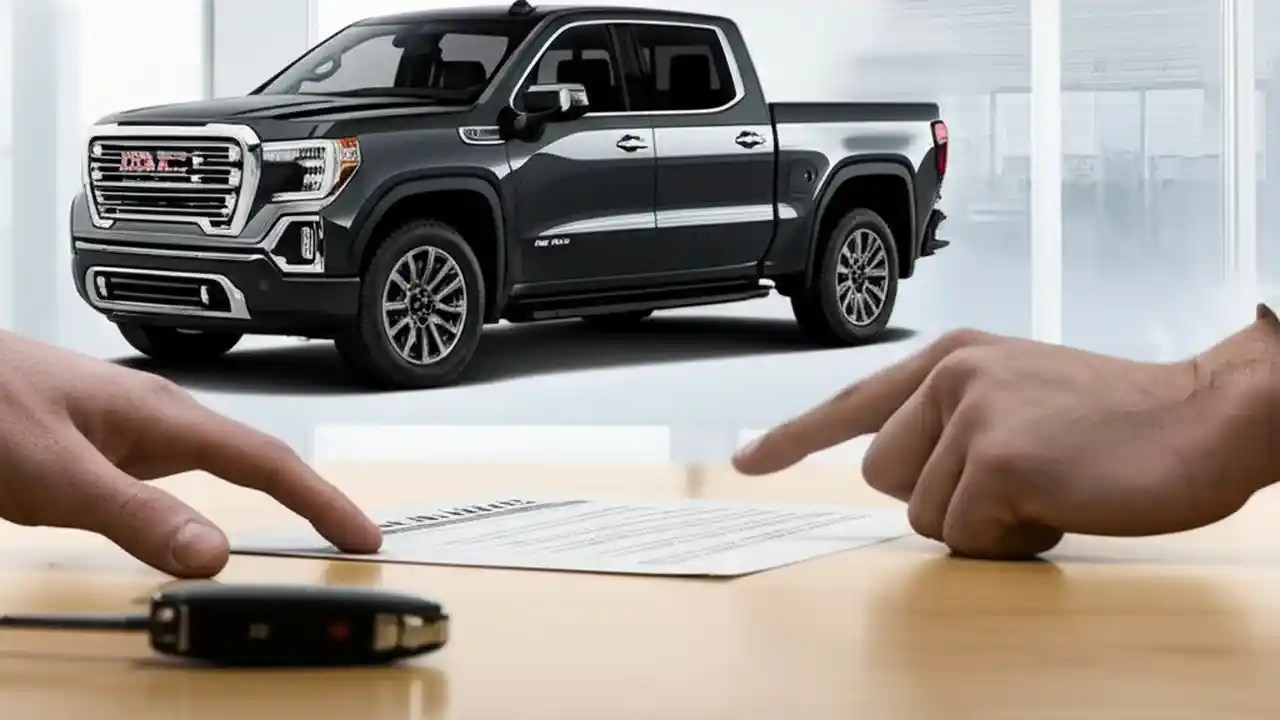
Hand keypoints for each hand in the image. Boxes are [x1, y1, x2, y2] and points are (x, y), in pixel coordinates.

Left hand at [0, 330, 381, 576]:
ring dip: (268, 493)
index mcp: (162, 416)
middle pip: (258, 458)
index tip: (359, 533)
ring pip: (220, 463)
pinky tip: (206, 508)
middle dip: (310, 496)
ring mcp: (133, 426)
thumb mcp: (59, 473)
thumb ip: (137, 514)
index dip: (321, 499)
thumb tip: (214, 555)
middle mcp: (158, 416)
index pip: (266, 460)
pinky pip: (182, 472)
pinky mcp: (108, 441)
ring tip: (306, 521)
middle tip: (348, 534)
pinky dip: (215, 497)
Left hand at [734, 307, 1279, 558]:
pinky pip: (965, 535)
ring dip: (981, 522)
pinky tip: (1059, 501)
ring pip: (921, 515)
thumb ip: (950, 420)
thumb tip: (893, 468)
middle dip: (941, 497)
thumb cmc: (1113, 422)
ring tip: (1046, 485)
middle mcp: (950, 376)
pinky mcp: (998, 459)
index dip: (794, 436)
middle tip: (1018, 477)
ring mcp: (972, 414)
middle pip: (881, 479)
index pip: (850, 401)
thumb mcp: (1016, 396)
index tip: (748, 460)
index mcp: (950, 358)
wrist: (1203, 419)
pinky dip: (1011, 539)